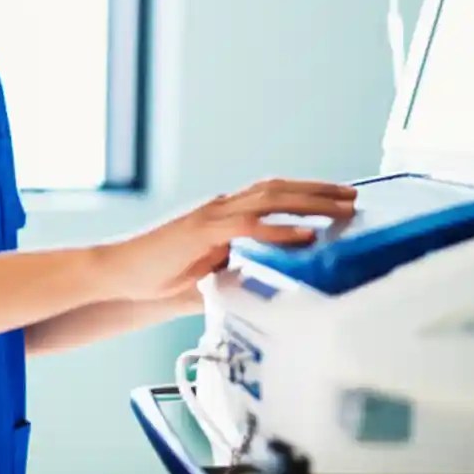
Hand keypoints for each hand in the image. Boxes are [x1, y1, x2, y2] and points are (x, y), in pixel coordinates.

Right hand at [93, 178, 356, 302]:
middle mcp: (221, 207)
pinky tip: (306, 233)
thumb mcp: (210, 278)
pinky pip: (248, 226)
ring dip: (310, 202)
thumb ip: (239, 275)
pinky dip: (280, 228)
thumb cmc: (160, 278)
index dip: (307, 192)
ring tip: (341, 208)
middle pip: (278, 188)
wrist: (120, 274)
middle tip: (353, 195)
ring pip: (269, 198)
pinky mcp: (201, 232)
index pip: (272, 194)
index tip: (338, 197)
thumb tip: (269, 285)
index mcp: (224, 214)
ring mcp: (211, 216)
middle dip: (319, 190)